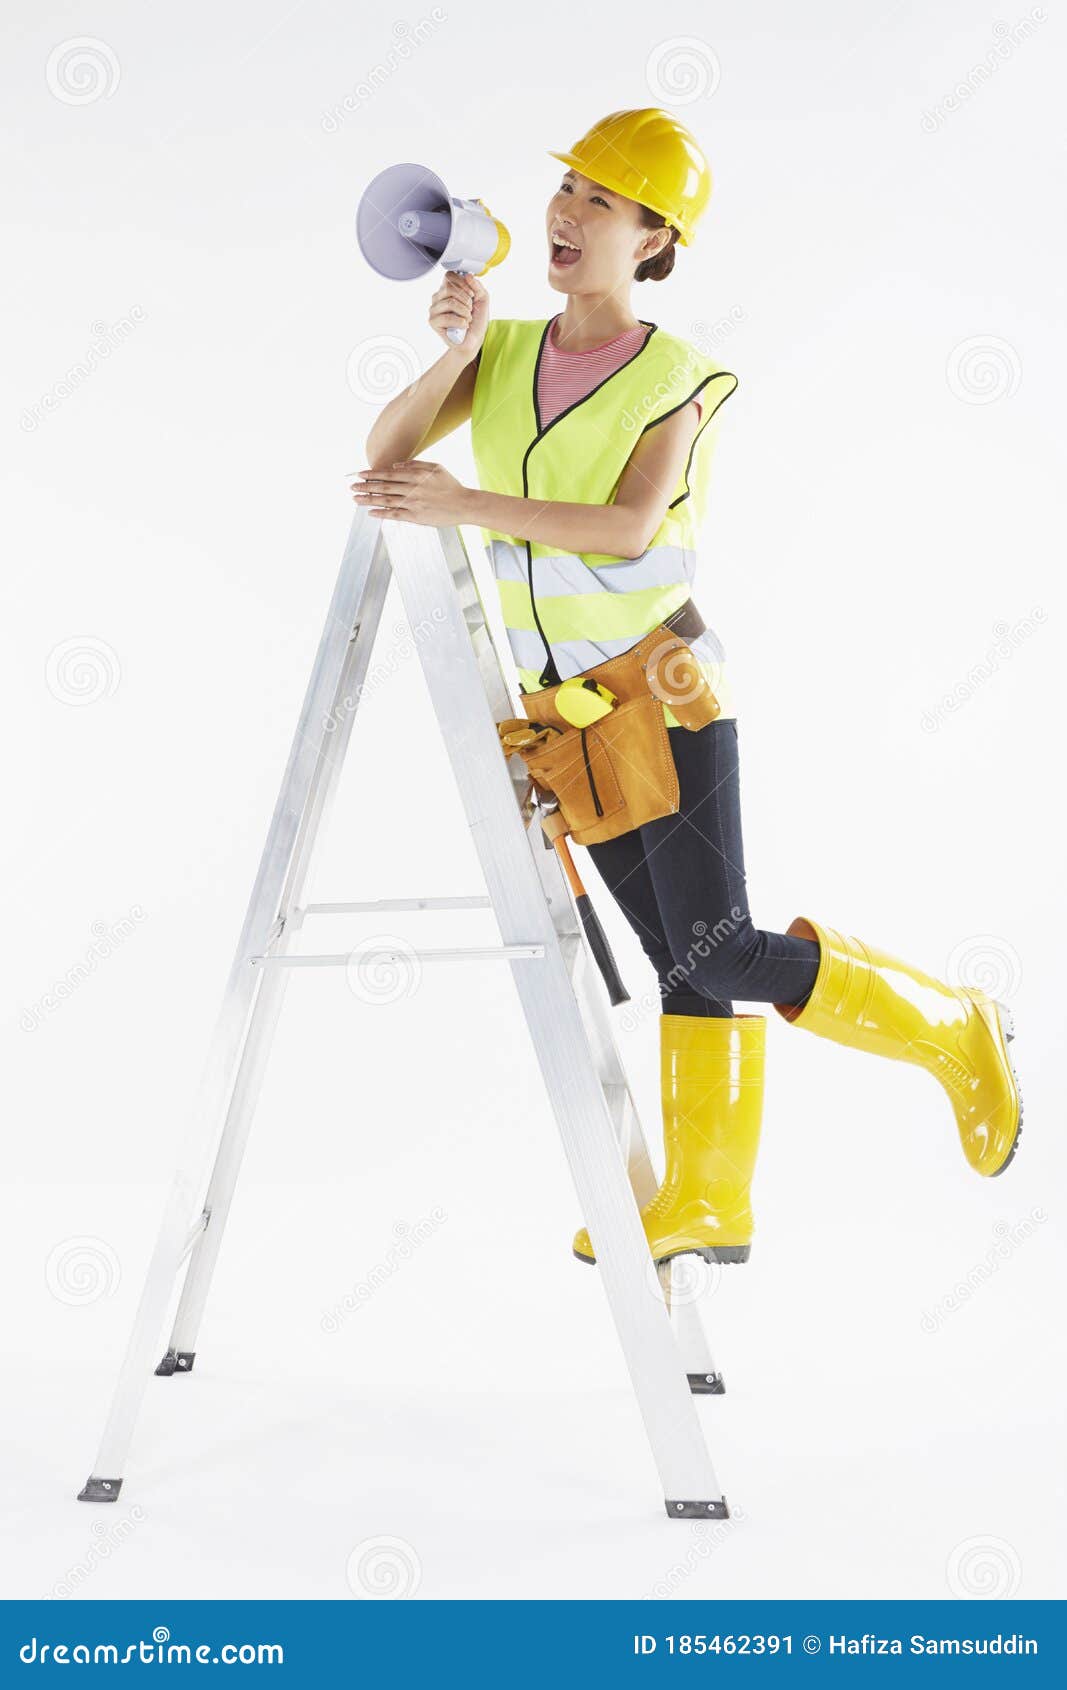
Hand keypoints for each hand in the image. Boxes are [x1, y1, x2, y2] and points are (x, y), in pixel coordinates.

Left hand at [350, 460, 470, 526]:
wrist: (464, 505)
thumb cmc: (451, 485)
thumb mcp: (436, 468)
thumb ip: (415, 464)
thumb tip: (396, 465)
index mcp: (416, 476)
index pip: (388, 474)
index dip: (372, 474)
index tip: (360, 474)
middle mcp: (412, 489)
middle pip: (383, 487)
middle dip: (365, 487)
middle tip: (352, 487)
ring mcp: (413, 504)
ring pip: (386, 501)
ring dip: (369, 500)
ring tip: (355, 499)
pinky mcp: (416, 517)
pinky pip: (395, 515)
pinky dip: (382, 514)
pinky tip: (371, 513)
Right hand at [429, 272, 488, 360]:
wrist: (474, 340)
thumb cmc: (476, 320)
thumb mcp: (482, 299)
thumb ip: (477, 286)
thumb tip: (468, 275)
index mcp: (447, 289)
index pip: (449, 275)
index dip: (463, 283)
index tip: (472, 294)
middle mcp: (438, 297)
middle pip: (449, 288)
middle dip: (466, 299)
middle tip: (470, 309)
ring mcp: (434, 309)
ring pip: (450, 302)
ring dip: (465, 311)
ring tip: (468, 318)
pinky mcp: (433, 322)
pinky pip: (447, 317)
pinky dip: (460, 322)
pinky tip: (463, 326)